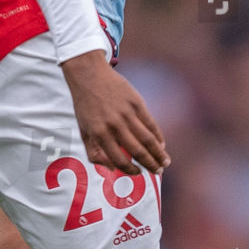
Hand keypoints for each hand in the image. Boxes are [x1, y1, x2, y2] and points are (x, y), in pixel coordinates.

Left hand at [60, 50, 168, 172]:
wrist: (89, 75)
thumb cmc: (85, 105)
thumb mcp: (83, 130)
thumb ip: (93, 152)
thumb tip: (110, 168)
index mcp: (99, 134)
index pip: (118, 159)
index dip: (129, 170)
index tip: (137, 172)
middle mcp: (114, 126)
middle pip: (137, 151)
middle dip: (150, 165)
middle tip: (158, 172)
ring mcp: (127, 114)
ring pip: (148, 139)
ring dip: (159, 153)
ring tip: (165, 162)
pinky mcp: (136, 103)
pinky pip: (150, 123)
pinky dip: (158, 136)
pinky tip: (162, 144)